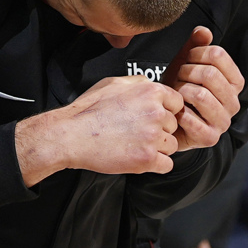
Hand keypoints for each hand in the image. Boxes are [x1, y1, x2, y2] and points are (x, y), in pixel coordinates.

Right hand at [15, 76, 181, 182]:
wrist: (70, 135)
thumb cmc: (87, 111)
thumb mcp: (113, 83)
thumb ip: (138, 82)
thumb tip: (151, 84)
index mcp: (150, 91)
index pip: (177, 103)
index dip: (165, 111)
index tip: (152, 117)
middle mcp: (156, 113)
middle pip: (173, 125)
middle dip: (159, 130)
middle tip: (136, 132)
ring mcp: (152, 137)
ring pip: (172, 145)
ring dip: (158, 148)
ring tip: (134, 144)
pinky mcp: (147, 159)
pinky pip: (166, 165)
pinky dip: (155, 164)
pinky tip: (138, 157)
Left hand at [159, 26, 243, 149]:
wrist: (168, 119)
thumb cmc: (180, 89)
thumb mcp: (186, 63)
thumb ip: (196, 46)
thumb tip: (203, 31)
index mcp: (235, 82)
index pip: (218, 54)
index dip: (195, 53)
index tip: (186, 60)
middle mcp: (234, 102)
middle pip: (209, 74)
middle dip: (185, 73)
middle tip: (177, 78)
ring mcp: (223, 122)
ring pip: (200, 95)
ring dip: (181, 92)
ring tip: (176, 94)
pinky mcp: (209, 138)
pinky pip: (190, 118)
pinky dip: (177, 111)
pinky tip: (175, 112)